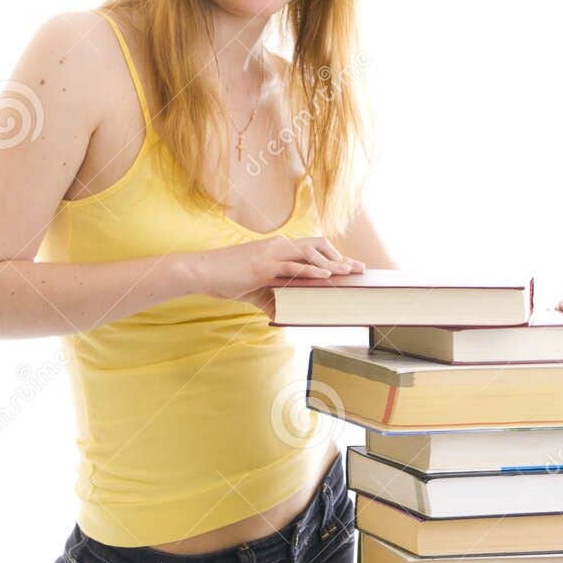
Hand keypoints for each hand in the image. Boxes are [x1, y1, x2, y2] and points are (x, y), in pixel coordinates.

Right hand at [186, 236, 362, 313]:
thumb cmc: (227, 279)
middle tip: (359, 269)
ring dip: (333, 263)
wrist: (202, 272)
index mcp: (278, 249)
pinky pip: (294, 266)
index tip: (349, 265)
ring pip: (310, 254)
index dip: (333, 256)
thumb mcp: (255, 290)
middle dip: (341, 258)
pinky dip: (312, 271)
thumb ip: (272, 299)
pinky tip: (326, 276)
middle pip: (318, 247)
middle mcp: (279, 247)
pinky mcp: (265, 265)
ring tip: (349, 273)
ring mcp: (272, 254)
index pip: (312, 249)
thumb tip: (282, 315)